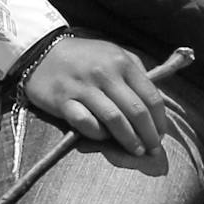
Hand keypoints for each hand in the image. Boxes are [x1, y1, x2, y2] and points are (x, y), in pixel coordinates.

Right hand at [17, 31, 168, 158]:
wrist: (42, 51)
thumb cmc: (84, 57)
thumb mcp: (114, 54)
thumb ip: (136, 72)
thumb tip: (156, 103)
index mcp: (122, 62)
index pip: (151, 97)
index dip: (159, 120)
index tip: (161, 134)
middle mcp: (104, 73)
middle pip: (136, 112)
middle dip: (149, 135)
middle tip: (153, 149)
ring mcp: (83, 87)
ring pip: (114, 120)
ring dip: (128, 140)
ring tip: (136, 151)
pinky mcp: (63, 101)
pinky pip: (86, 123)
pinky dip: (98, 134)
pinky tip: (104, 139)